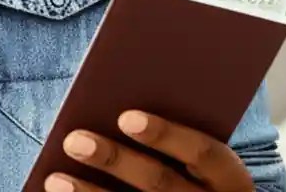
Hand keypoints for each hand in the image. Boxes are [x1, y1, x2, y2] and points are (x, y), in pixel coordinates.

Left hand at [46, 111, 254, 190]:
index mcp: (229, 179)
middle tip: (75, 140)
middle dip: (115, 160)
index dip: (167, 134)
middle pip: (161, 183)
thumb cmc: (193, 172)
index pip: (204, 152)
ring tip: (56, 179)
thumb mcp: (195, 156)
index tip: (126, 117)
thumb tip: (118, 102)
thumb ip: (173, 131)